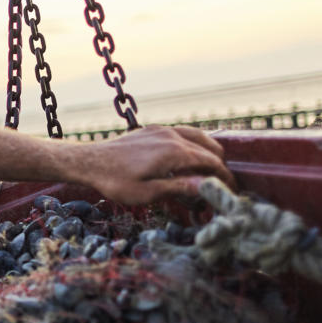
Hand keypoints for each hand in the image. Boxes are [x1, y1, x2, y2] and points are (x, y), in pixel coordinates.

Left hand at [81, 125, 234, 205]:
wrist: (89, 161)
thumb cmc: (115, 181)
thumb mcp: (147, 192)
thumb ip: (179, 187)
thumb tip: (207, 187)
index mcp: (174, 152)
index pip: (212, 162)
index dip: (225, 178)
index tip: (232, 191)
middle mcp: (172, 136)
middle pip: (211, 148)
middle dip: (219, 166)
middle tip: (220, 186)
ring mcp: (163, 130)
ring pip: (199, 137)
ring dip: (208, 153)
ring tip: (208, 173)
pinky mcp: (153, 129)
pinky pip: (183, 133)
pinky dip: (193, 145)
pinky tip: (188, 159)